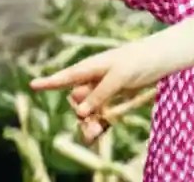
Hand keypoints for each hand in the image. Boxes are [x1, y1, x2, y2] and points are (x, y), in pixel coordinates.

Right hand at [29, 40, 165, 121]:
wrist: (160, 59)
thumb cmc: (137, 61)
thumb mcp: (118, 77)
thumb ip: (98, 94)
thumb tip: (79, 111)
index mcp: (90, 68)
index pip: (66, 77)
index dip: (49, 82)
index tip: (32, 85)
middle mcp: (93, 78)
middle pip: (77, 100)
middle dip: (80, 115)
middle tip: (89, 130)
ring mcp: (104, 89)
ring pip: (88, 109)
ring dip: (89, 122)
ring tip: (94, 134)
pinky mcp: (114, 98)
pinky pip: (101, 112)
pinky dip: (98, 123)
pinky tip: (96, 133)